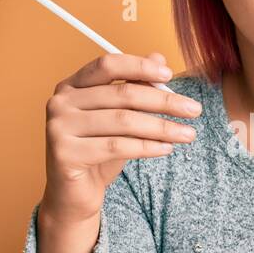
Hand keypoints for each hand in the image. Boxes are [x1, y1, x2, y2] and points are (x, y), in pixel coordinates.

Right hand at [42, 51, 202, 222]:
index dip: (140, 67)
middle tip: (194, 110)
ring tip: (188, 134)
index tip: (170, 75)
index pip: (108, 65)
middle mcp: (60, 102)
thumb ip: (134, 87)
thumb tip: (159, 58)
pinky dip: (147, 147)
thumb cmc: (97, 152)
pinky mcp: (65, 154)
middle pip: (122, 94)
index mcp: (71, 86)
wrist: (73, 194)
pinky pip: (117, 146)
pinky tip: (166, 149)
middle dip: (164, 101)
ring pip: (123, 121)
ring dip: (162, 127)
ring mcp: (58, 127)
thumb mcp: (119, 117)